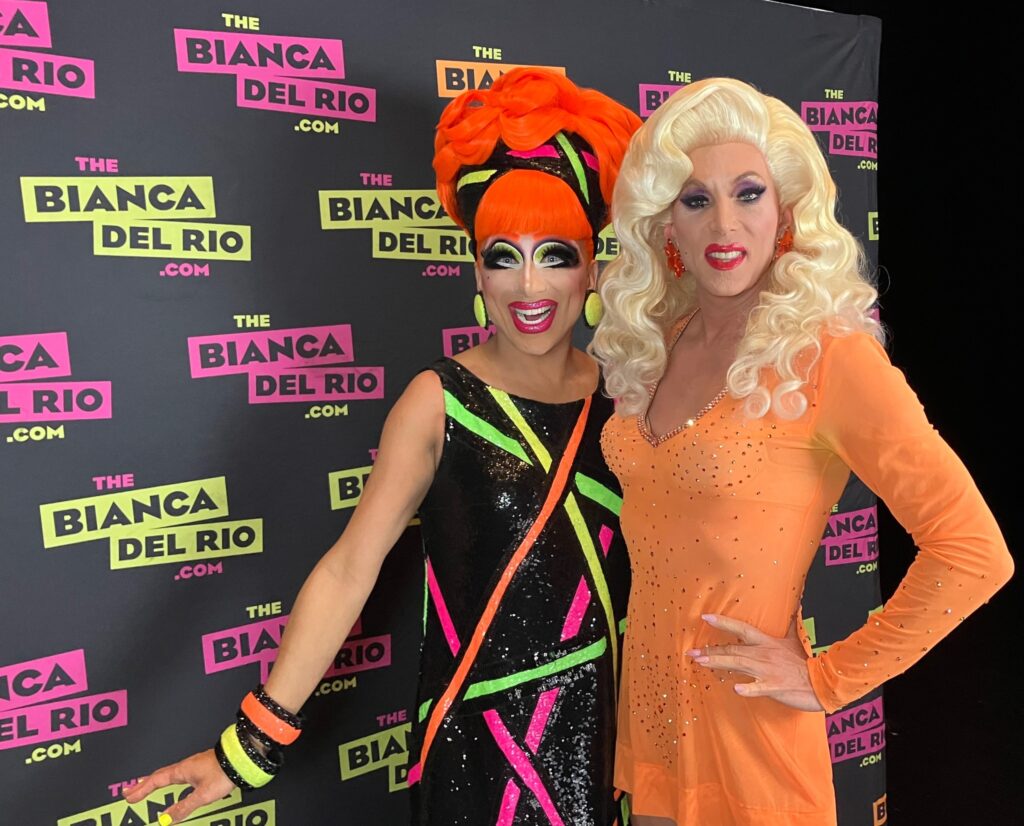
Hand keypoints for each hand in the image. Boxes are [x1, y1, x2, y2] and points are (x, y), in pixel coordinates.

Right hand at [122, 749, 235, 823]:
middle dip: (143, 784)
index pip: (156, 780)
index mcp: (182, 770)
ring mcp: (194, 765)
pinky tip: (173, 782)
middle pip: (159, 775)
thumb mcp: (202, 795)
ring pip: (169, 773)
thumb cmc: (224, 772)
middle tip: (129, 790)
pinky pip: (178, 773)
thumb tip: (166, 818)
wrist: (241, 759)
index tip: (129, 795)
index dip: (142, 789)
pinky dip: (169, 778)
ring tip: (146, 786)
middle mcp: (186, 766)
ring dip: (155, 780)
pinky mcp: (202, 767)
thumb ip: (183, 807)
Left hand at [686, 613, 823, 711]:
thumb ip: (788, 624)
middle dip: (711, 650)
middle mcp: (764, 654)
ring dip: (718, 663)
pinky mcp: (774, 687)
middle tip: (690, 652)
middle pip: (733, 649)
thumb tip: (795, 603)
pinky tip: (735, 689)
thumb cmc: (807, 661)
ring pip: (739, 664)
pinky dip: (748, 688)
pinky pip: (759, 688)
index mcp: (767, 642)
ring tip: (700, 662)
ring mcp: (768, 671)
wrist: (824, 680)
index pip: (741, 629)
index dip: (723, 622)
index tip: (705, 617)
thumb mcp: (795, 640)